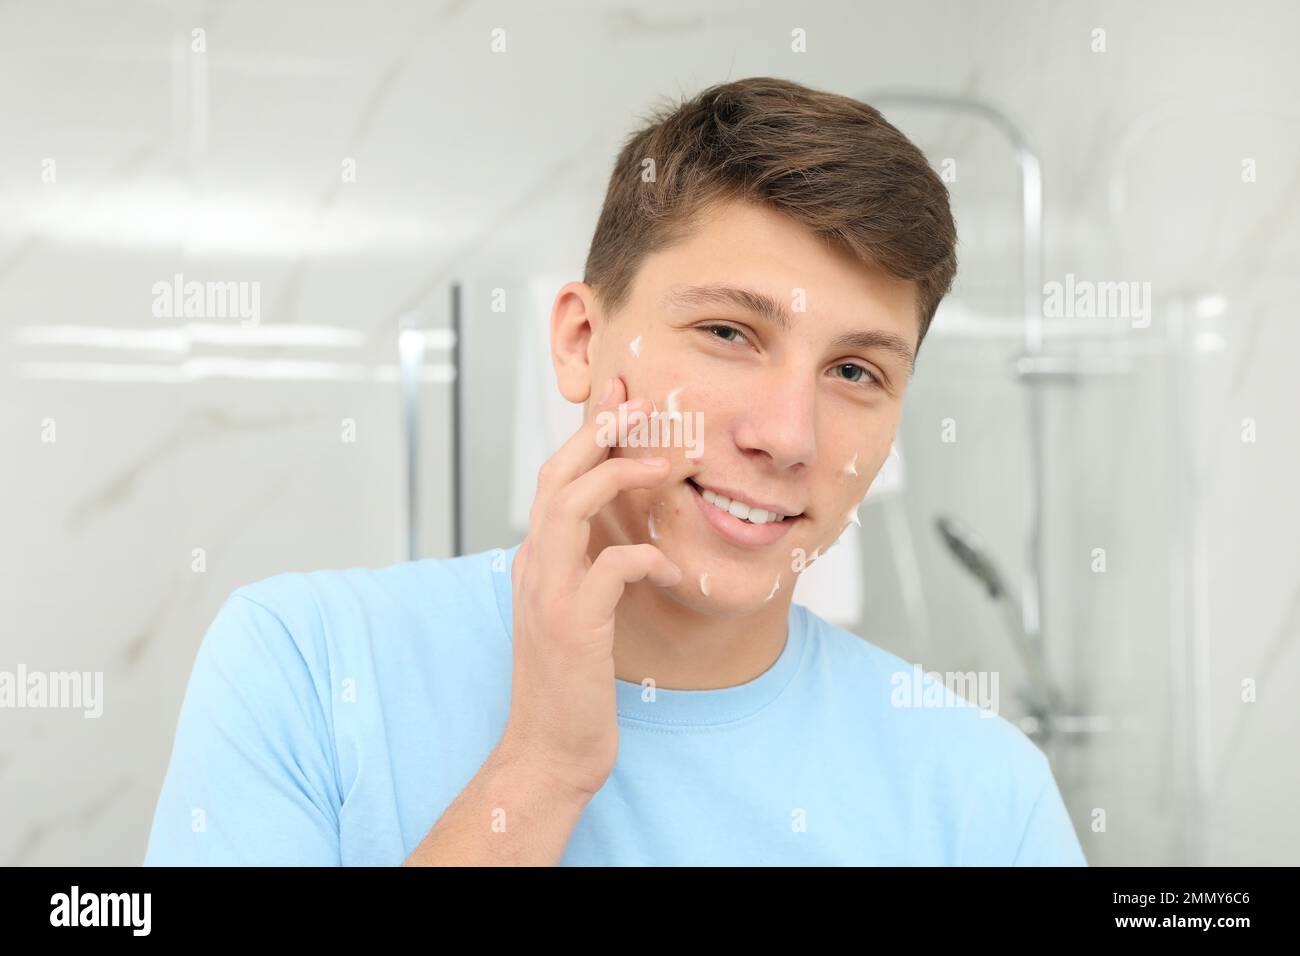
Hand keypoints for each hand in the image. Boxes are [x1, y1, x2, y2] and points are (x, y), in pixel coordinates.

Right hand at [499, 376, 681, 798]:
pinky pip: (608, 570)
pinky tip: (667, 569)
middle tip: (638, 402)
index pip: (556, 480)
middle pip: (555, 476)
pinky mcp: (572, 627)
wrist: (549, 752)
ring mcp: (547, 596)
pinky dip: (642, 558)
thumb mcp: (576, 617)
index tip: (621, 398)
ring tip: (663, 464)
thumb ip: (586, 574)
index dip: (588, 435)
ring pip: (568, 507)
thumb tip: (622, 545)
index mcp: (537, 561)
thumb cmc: (572, 686)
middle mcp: (533, 568)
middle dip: (597, 433)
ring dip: (616, 476)